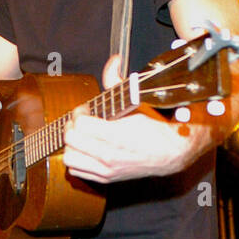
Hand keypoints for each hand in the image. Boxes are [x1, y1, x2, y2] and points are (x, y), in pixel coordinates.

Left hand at [62, 55, 201, 182]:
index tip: (87, 110)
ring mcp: (105, 169)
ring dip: (72, 144)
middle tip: (82, 121)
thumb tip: (114, 60)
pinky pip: (75, 170)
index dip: (80, 112)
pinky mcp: (105, 178)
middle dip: (73, 125)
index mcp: (116, 135)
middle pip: (71, 138)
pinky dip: (76, 159)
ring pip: (69, 156)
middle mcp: (109, 155)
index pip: (81, 123)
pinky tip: (85, 150)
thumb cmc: (155, 128)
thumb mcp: (137, 102)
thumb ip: (119, 81)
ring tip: (82, 136)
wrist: (170, 154)